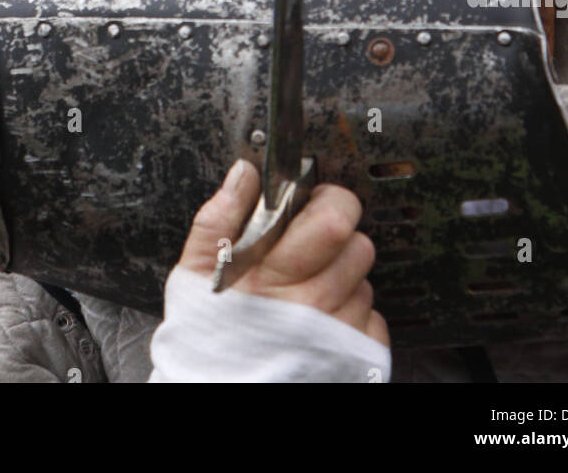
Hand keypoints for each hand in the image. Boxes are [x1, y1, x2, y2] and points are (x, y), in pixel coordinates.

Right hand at [176, 159, 388, 345]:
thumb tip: (244, 175)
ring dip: (342, 280)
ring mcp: (336, 335)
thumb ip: (219, 217)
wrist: (215, 391)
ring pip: (365, 282)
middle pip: (358, 246)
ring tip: (307, 292)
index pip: (333, 219)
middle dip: (337, 239)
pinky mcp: (354, 360)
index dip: (326, 201)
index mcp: (272, 276)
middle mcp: (310, 305)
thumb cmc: (206, 335)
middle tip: (310, 248)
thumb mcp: (195, 272)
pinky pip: (372, 321)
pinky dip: (351, 317)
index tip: (310, 205)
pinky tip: (320, 321)